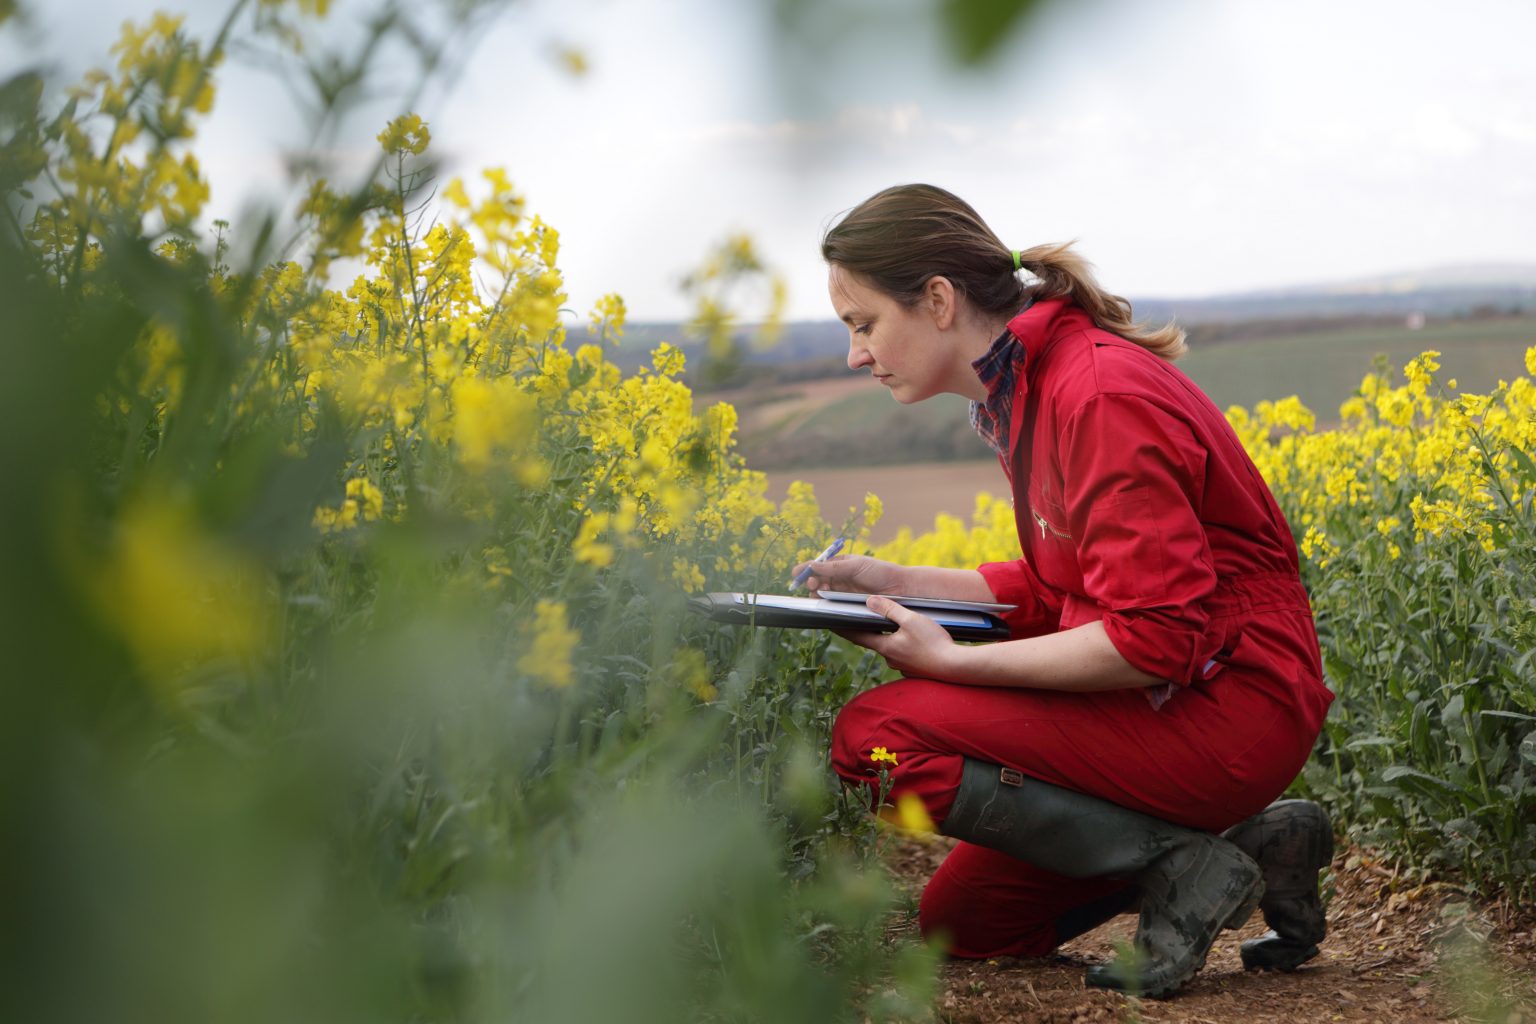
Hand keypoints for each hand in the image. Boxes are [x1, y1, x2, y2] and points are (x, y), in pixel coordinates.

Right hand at [790, 553, 906, 594]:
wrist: (900, 589)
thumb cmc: (880, 572)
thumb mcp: (856, 566)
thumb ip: (833, 567)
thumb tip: (812, 565)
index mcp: (841, 565)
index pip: (819, 566)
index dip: (806, 569)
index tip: (796, 573)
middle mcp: (840, 578)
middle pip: (817, 580)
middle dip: (810, 582)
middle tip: (811, 584)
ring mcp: (843, 592)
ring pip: (822, 593)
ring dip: (816, 592)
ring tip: (816, 592)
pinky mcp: (847, 605)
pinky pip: (832, 604)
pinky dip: (824, 604)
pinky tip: (821, 603)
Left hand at [835, 595, 963, 679]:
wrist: (955, 667)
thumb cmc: (934, 643)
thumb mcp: (911, 619)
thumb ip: (890, 609)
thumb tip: (870, 601)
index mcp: (885, 647)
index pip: (857, 636)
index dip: (844, 628)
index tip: (832, 623)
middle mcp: (890, 659)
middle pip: (875, 641)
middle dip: (872, 629)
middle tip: (869, 618)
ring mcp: (902, 666)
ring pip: (892, 648)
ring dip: (892, 638)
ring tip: (900, 626)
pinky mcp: (914, 670)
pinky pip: (905, 655)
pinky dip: (906, 646)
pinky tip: (917, 640)